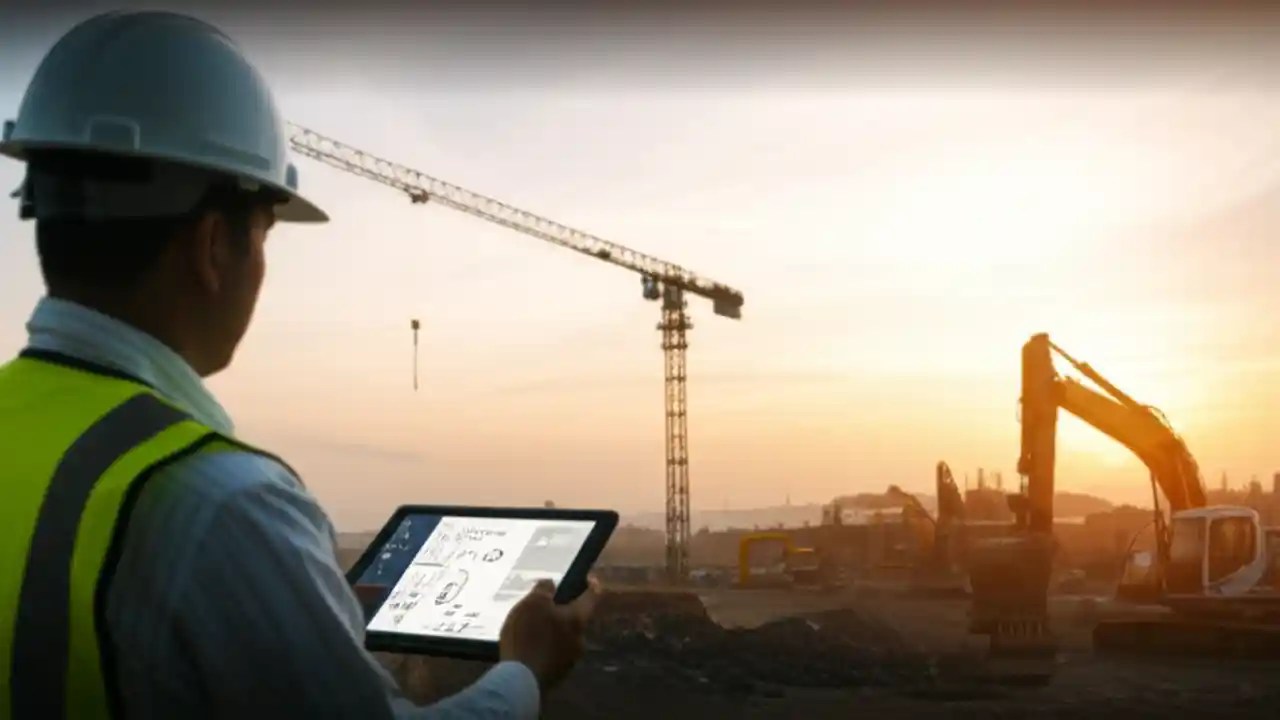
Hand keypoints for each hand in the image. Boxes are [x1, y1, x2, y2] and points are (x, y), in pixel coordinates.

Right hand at [499, 576, 600, 692]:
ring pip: (564, 639)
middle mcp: (579, 641)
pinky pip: (553, 655)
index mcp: (577, 620)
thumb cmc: (528, 637)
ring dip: (552, 632)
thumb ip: (544, 590)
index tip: (590, 578)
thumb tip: (551, 585)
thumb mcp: (532, 604)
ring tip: (531, 628)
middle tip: (545, 606)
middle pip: (575, 620)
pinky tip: (528, 648)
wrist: (520, 682)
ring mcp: (569, 661)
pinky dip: (544, 648)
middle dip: (563, 612)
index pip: (591, 597)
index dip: (591, 585)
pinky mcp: (556, 676)